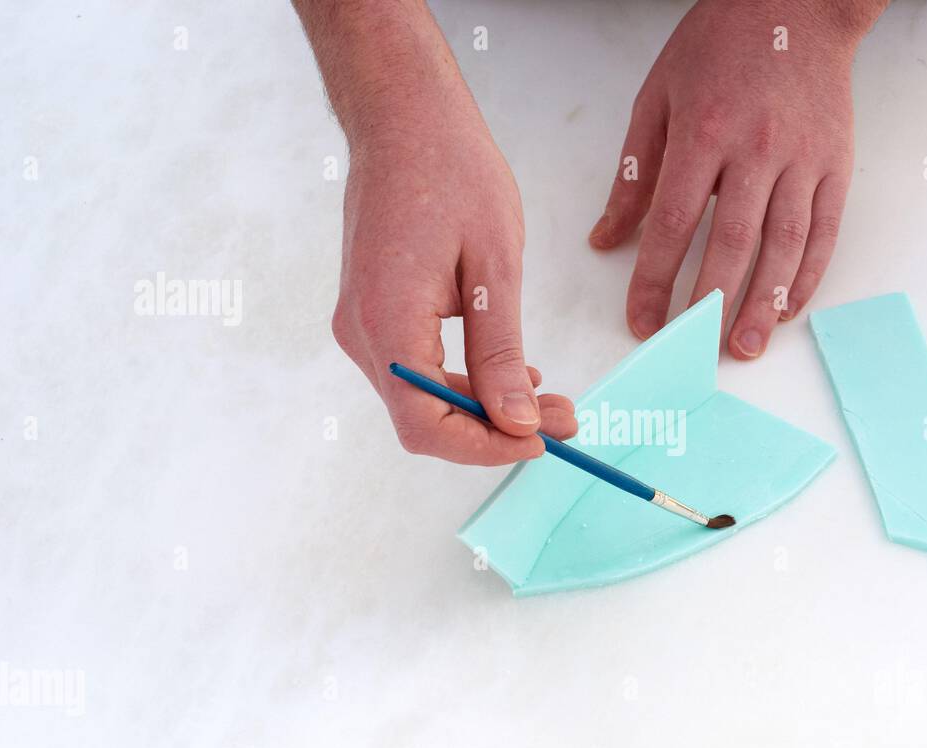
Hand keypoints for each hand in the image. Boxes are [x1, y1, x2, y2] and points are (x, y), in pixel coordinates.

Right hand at [298, 0, 575, 464]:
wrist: (404, 120)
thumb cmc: (450, 173)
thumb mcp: (494, 267)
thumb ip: (500, 353)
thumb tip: (515, 422)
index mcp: (385, 322)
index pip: (426, 425)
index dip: (484, 448)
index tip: (542, 441)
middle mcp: (361, 333)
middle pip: (423, 419)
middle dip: (495, 431)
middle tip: (566, 419)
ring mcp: (361, 325)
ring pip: (420, 401)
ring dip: (484, 409)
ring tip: (551, 398)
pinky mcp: (372, 315)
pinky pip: (415, 370)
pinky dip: (463, 382)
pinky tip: (512, 373)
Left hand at [589, 0, 884, 359]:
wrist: (796, 4)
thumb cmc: (719, 46)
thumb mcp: (658, 98)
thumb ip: (633, 174)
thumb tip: (606, 238)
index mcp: (702, 133)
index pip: (673, 224)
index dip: (655, 281)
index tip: (643, 321)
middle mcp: (755, 149)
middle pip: (731, 243)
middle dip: (709, 305)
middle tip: (695, 350)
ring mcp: (802, 158)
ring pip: (784, 244)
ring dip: (763, 303)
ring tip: (746, 346)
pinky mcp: (837, 163)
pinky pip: (825, 230)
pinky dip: (807, 274)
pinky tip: (787, 307)